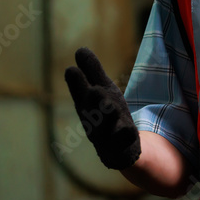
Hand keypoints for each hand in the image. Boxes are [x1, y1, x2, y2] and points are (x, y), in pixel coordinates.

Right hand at [64, 47, 140, 169]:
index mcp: (88, 107)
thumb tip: (80, 49)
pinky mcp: (122, 147)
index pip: (81, 93)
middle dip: (93, 99)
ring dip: (107, 116)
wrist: (119, 150)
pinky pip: (124, 142)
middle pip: (92, 110)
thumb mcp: (104, 91)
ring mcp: (107, 136)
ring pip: (106, 127)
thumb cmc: (107, 115)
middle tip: (94, 89)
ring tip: (110, 106)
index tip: (70, 69)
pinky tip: (129, 130)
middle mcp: (94, 122)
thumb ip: (93, 72)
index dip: (77, 83)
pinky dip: (125, 136)